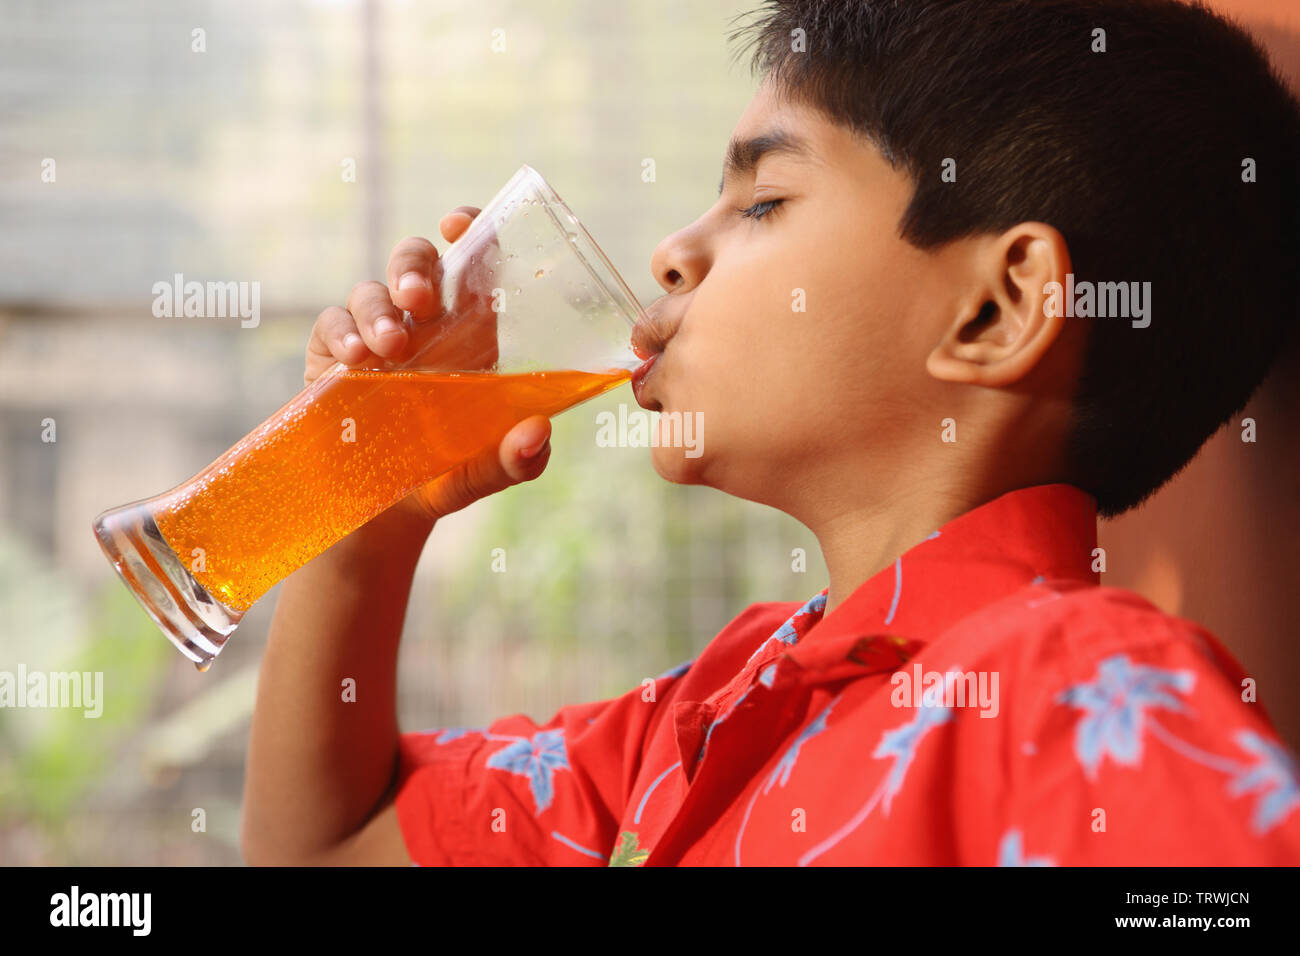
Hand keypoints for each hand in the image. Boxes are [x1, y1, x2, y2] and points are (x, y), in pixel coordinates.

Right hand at [303, 208, 551, 529]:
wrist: (382, 511)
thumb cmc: (443, 475)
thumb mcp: (483, 473)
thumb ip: (517, 459)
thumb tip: (538, 433)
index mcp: (470, 333)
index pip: (471, 263)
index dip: (469, 230)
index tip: (458, 223)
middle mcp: (422, 325)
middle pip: (415, 262)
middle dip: (414, 268)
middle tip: (421, 303)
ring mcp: (374, 336)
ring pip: (371, 290)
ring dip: (379, 309)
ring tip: (391, 347)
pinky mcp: (332, 357)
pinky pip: (332, 324)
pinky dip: (343, 333)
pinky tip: (355, 361)